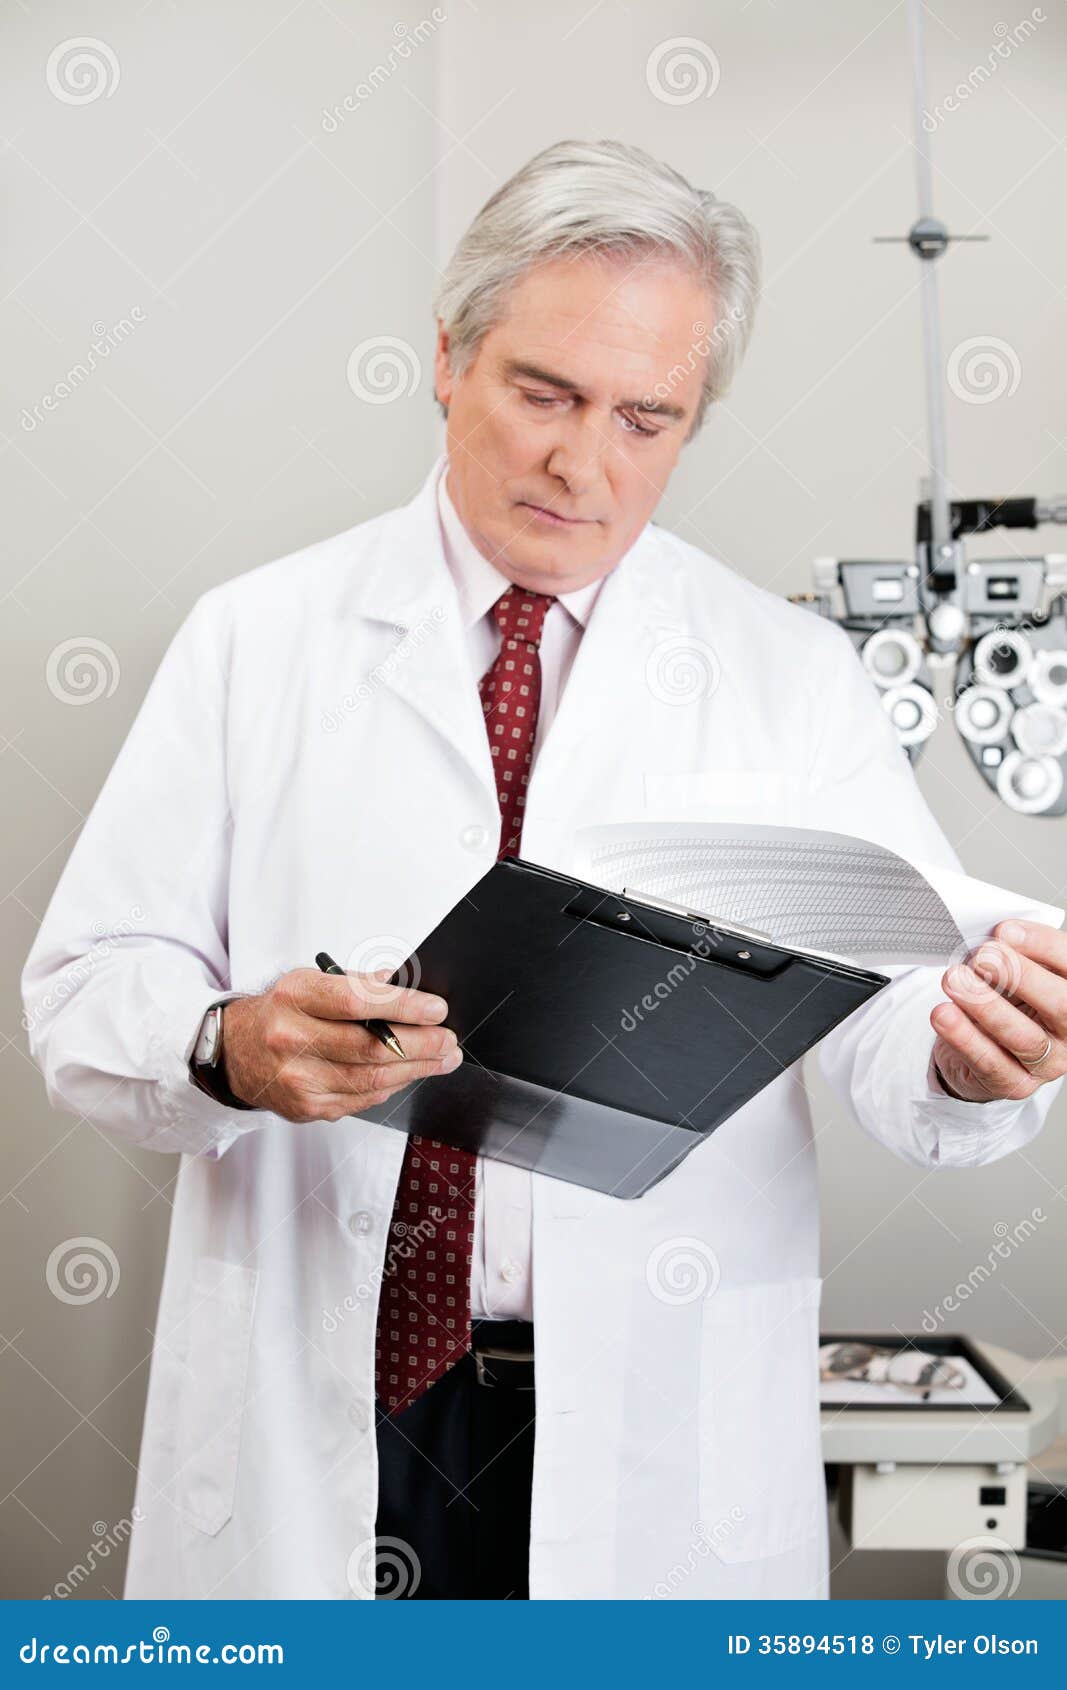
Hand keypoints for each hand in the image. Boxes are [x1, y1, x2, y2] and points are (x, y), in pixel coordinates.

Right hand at [222, 968, 461, 1121]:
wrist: (236, 1051)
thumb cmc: (280, 1012)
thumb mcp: (309, 982)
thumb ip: (356, 984)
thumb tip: (402, 984)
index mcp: (295, 997)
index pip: (358, 1002)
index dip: (404, 1007)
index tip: (436, 1009)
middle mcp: (291, 1038)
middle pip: (371, 1047)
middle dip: (421, 1044)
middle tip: (448, 1040)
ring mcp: (298, 1078)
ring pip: (371, 1078)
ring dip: (415, 1069)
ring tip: (442, 1058)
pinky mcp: (306, 1107)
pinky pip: (362, 1099)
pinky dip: (390, 1085)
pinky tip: (407, 1073)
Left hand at [931, 920, 1066, 1102]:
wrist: (986, 1047)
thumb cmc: (1008, 999)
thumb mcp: (1016, 970)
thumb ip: (1014, 952)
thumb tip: (997, 935)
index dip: (1042, 945)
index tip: (1004, 930)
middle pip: (1060, 1004)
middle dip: (1021, 976)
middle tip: (984, 956)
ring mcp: (1048, 1061)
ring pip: (1023, 1036)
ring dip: (986, 1006)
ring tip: (955, 981)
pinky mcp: (1015, 1083)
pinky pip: (990, 1062)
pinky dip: (964, 1037)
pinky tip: (944, 1014)